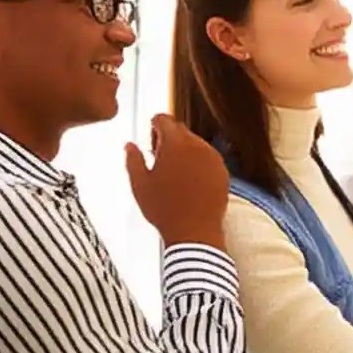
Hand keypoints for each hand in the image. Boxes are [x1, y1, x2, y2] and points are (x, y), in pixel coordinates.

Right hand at [124, 114, 229, 248]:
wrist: (194, 233)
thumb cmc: (164, 210)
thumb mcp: (139, 184)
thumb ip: (133, 159)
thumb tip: (129, 145)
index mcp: (174, 144)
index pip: (163, 119)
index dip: (154, 127)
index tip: (150, 139)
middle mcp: (197, 145)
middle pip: (180, 130)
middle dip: (168, 139)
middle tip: (159, 160)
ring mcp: (213, 157)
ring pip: (196, 144)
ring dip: (184, 151)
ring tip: (174, 174)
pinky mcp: (223, 171)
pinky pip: (208, 158)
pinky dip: (199, 163)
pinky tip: (190, 182)